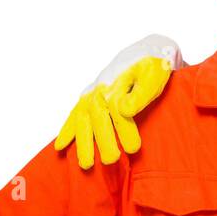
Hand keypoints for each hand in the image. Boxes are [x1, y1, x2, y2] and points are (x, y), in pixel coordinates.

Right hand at [54, 34, 182, 168]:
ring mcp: (92, 92)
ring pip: (83, 120)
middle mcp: (100, 88)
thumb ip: (140, 94)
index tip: (134, 148)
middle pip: (97, 118)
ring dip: (82, 142)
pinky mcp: (90, 96)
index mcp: (116, 84)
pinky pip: (75, 114)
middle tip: (110, 161)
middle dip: (102, 141)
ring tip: (85, 165)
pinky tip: (61, 147)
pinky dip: (67, 130)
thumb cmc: (155, 66)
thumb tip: (123, 109)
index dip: (124, 131)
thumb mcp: (154, 76)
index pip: (118, 112)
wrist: (149, 50)